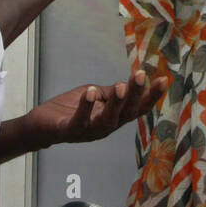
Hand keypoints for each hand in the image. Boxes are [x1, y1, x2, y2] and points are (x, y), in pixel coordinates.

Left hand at [27, 70, 168, 145]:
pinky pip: (80, 121)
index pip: (138, 107)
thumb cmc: (70, 109)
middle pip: (127, 113)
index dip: (151, 96)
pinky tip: (91, 93)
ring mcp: (89, 131)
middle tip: (142, 75)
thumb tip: (129, 84)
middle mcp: (106, 127)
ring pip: (108, 120)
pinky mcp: (69, 131)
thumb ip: (111, 94)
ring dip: (116, 103)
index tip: (164, 79)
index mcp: (115, 117)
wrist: (40, 125)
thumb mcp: (95, 97)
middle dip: (136, 94)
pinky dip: (86, 107)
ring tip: (121, 86)